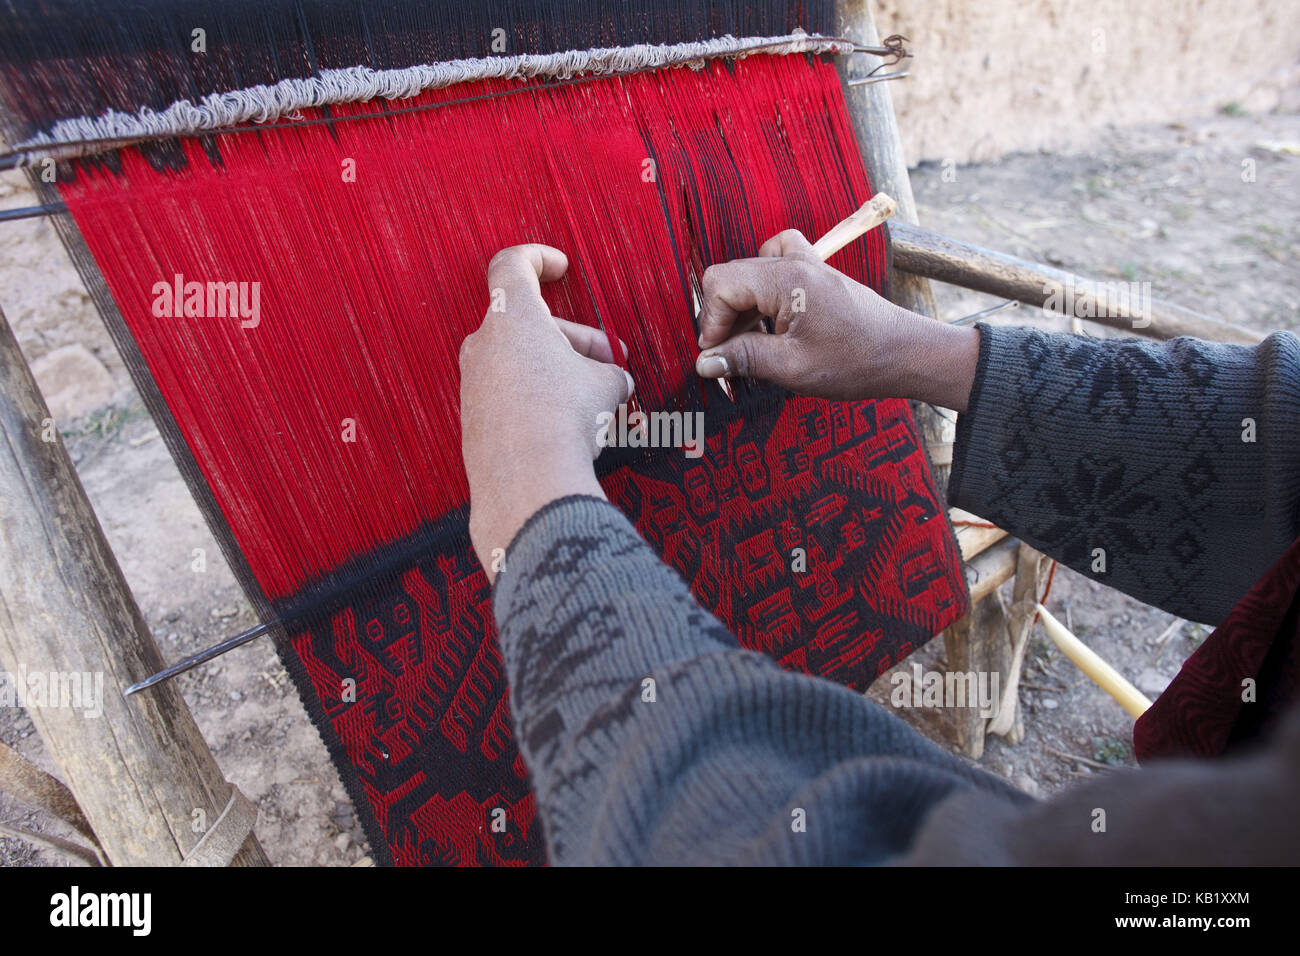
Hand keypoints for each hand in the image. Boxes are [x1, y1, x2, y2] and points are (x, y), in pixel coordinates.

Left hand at [460, 244, 633, 580]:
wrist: (528, 484)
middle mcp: (484, 345)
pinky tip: (571, 426)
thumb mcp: (606, 385)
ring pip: (521, 363)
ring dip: (559, 372)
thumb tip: (613, 383)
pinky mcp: (473, 421)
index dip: (538, 258)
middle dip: (576, 339)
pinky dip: (538, 400)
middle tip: (612, 361)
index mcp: (512, 317)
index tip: (561, 266)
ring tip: (600, 400)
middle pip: (531, 324)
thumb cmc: (565, 419)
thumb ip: (608, 372)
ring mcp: (473, 384)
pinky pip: (510, 397)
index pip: (513, 265)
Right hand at [694, 229, 978, 410]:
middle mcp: (794, 262)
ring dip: (742, 307)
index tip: (720, 356)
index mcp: (785, 279)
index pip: (721, 285)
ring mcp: (806, 265)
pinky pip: (775, 264)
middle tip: (734, 356)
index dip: (712, 324)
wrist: (904, 354)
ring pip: (749, 272)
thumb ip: (744, 359)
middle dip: (723, 318)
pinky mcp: (815, 275)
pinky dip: (763, 289)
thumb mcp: (793, 367)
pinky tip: (771, 317)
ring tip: (754, 343)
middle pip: (731, 276)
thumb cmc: (857, 360)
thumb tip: (704, 362)